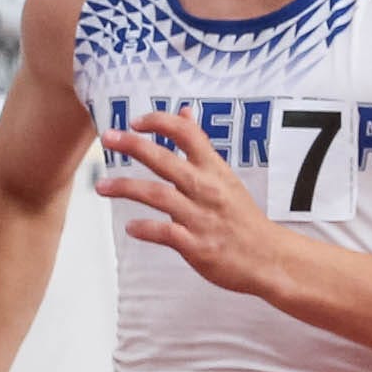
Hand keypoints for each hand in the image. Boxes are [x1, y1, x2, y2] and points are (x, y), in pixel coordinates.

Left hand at [97, 113, 299, 300]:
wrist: (270, 258)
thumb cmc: (243, 218)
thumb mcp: (225, 176)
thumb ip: (200, 146)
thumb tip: (184, 113)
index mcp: (215, 171)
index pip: (186, 134)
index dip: (159, 122)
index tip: (136, 122)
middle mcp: (207, 190)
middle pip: (164, 160)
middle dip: (132, 146)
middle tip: (108, 137)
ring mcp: (201, 218)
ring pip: (156, 195)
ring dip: (124, 188)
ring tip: (101, 187)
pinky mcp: (197, 245)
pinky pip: (164, 233)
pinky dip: (145, 228)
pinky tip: (131, 226)